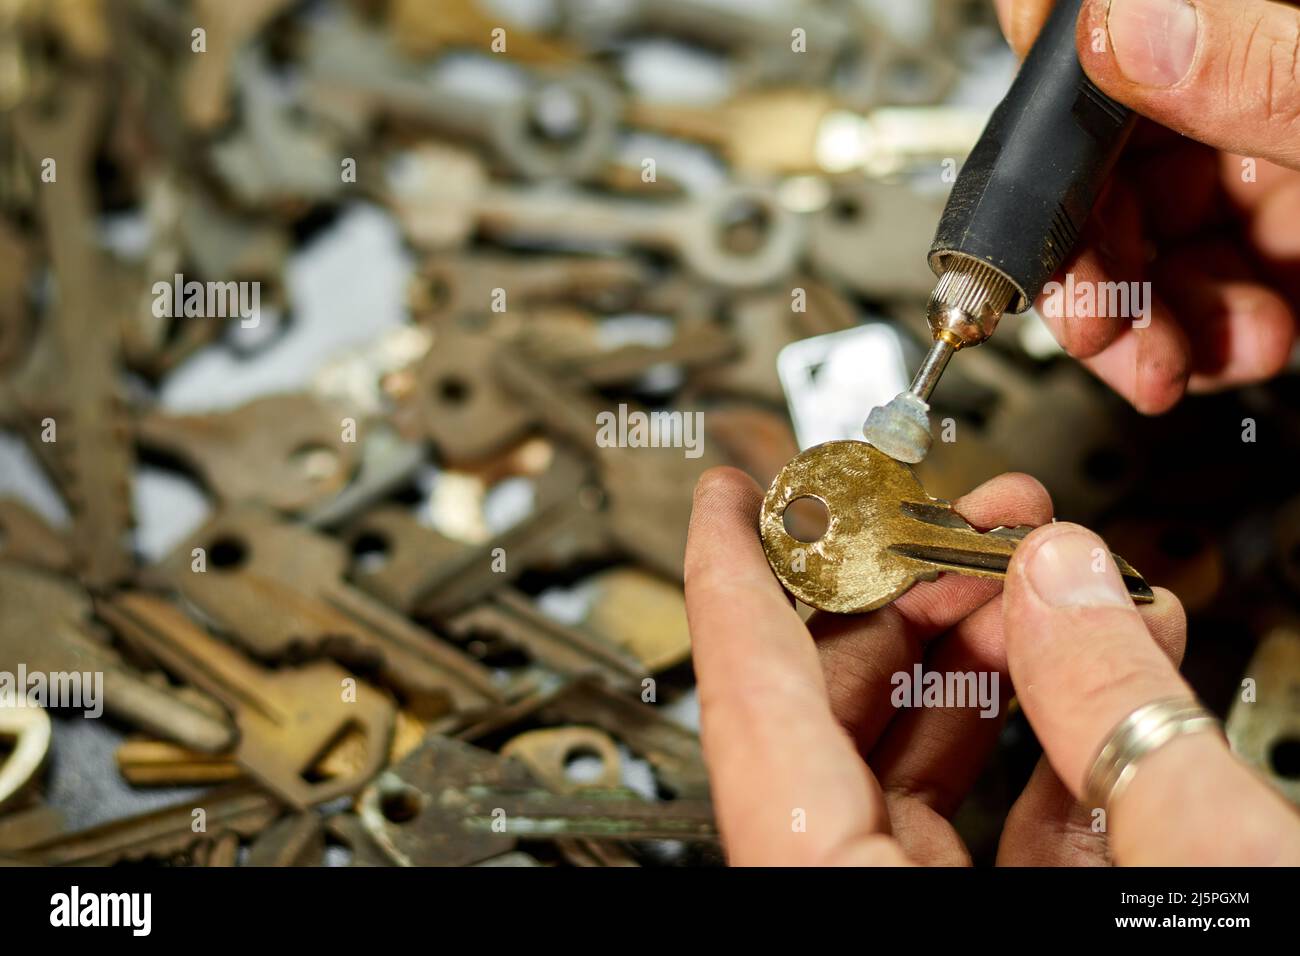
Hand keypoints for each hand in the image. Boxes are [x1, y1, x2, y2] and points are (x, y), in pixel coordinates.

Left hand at [683, 467, 1299, 864]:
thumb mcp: (1199, 871)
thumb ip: (1115, 716)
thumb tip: (1060, 576)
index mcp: (847, 908)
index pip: (749, 705)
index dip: (733, 577)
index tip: (725, 493)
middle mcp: (859, 915)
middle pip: (831, 722)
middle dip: (904, 596)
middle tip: (964, 517)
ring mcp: (926, 925)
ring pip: (908, 767)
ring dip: (980, 658)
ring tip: (1047, 575)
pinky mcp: (996, 933)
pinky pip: (984, 824)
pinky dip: (1034, 739)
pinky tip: (1089, 674)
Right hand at [993, 0, 1299, 411]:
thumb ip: (1254, 69)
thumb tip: (1108, 30)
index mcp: (1257, 18)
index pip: (1094, 22)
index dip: (1040, 104)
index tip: (1023, 190)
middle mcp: (1239, 82)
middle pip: (1102, 156)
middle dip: (1087, 262)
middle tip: (1085, 324)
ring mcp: (1266, 156)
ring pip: (1148, 234)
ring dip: (1143, 322)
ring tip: (1164, 363)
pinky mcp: (1291, 226)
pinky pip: (1212, 279)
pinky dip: (1211, 335)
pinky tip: (1239, 346)